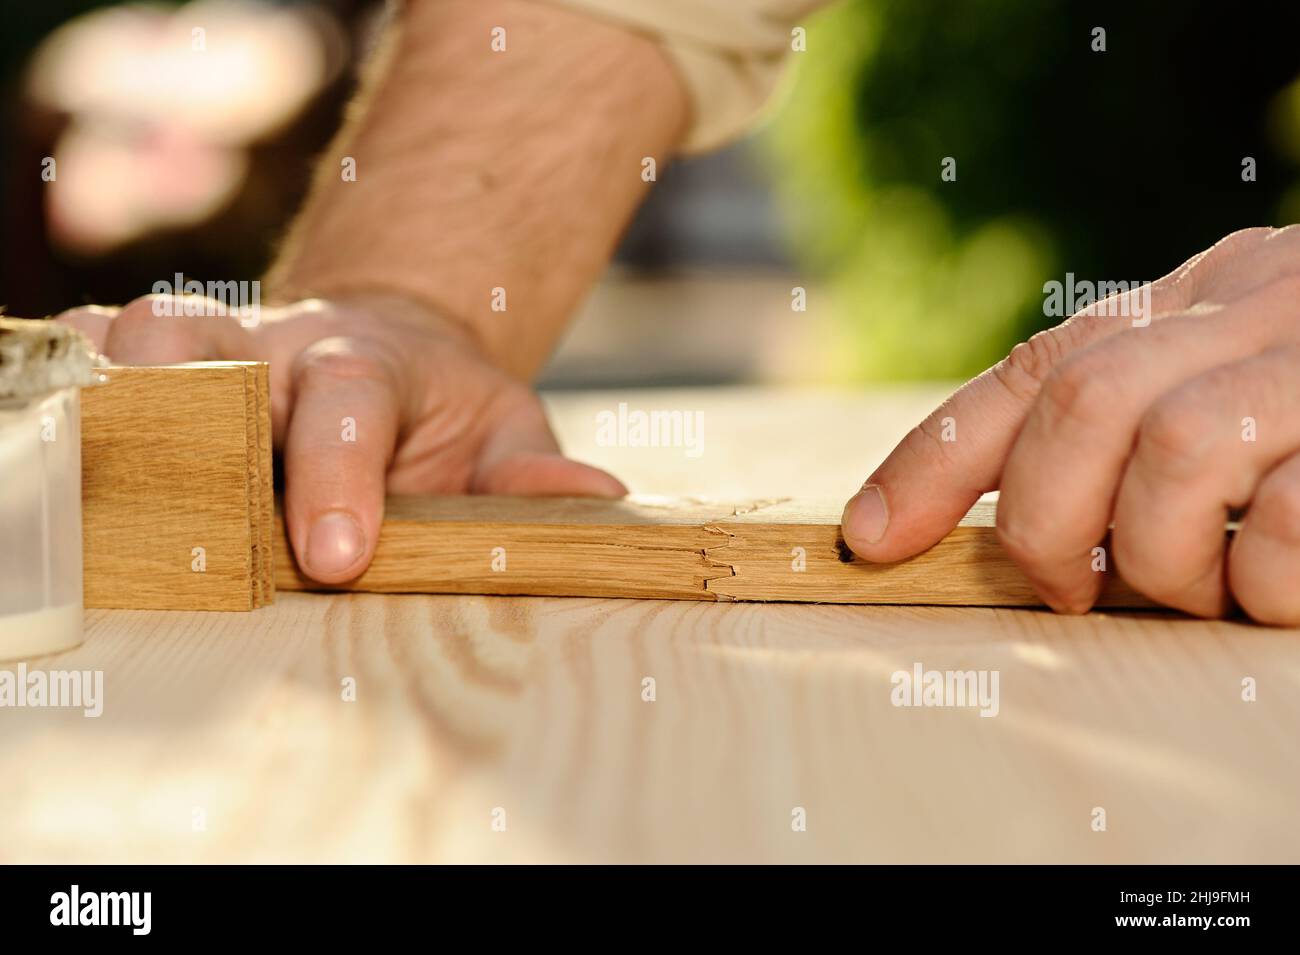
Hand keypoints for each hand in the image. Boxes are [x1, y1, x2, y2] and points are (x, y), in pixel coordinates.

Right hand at [59, 294, 625, 583]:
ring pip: (140, 343)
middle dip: (189, 416)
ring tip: (99, 475)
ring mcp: (211, 349)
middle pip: (208, 348)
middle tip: (188, 504)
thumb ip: (533, 470)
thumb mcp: (505, 431)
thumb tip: (597, 499)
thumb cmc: (444, 411)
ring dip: (117, 399)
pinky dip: (78, 390)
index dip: (337, 479)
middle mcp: (275, 347)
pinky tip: (61, 443)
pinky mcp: (164, 364)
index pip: (347, 408)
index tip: (335, 556)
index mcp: (368, 365)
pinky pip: (100, 358)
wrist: (387, 350)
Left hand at [840, 225, 1299, 623]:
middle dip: (1042, 519)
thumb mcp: (1235, 372)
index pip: (1039, 366)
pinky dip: (1262, 579)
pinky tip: (1273, 589)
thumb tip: (1017, 518)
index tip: (867, 535)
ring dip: (1159, 555)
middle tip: (1067, 593)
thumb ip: (1137, 412)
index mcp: (1205, 294)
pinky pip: (1290, 520)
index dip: (937, 457)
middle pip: (1081, 397)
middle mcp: (1257, 307)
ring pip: (1173, 448)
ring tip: (1200, 591)